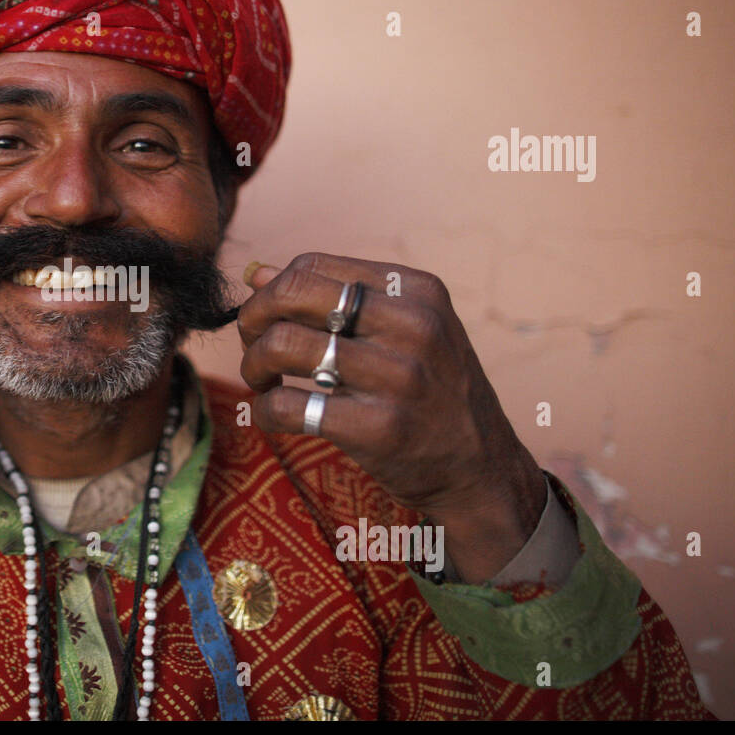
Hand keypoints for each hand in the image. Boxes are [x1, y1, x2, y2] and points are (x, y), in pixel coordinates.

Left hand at [237, 253, 544, 580]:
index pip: (311, 265)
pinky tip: (275, 416)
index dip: (272, 290)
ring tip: (264, 382)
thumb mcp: (404, 330)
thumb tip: (256, 273)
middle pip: (292, 293)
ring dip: (254, 365)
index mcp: (415, 290)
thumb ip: (334, 298)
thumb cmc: (432, 392)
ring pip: (282, 344)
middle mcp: (412, 325)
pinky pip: (287, 405)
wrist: (481, 470)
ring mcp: (398, 377)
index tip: (268, 319)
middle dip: (253, 317)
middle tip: (253, 346)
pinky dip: (264, 410)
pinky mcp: (378, 428)